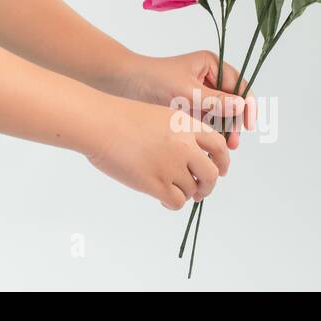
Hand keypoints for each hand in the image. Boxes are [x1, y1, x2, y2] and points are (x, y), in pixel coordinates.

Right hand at [85, 95, 230, 209]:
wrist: (98, 123)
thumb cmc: (119, 117)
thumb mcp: (158, 116)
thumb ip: (179, 134)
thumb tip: (192, 161)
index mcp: (185, 124)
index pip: (219, 145)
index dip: (222, 161)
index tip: (220, 170)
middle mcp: (184, 145)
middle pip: (211, 174)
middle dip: (208, 185)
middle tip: (199, 190)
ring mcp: (171, 165)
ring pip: (192, 190)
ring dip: (184, 193)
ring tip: (169, 190)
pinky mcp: (155, 183)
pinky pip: (177, 201)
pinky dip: (172, 203)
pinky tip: (162, 199)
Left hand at [114, 50, 255, 150]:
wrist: (123, 83)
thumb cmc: (154, 79)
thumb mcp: (186, 91)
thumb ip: (214, 100)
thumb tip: (241, 106)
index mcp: (212, 64)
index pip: (240, 85)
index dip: (248, 105)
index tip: (249, 124)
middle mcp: (209, 77)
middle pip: (233, 102)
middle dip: (235, 122)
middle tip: (233, 142)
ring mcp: (200, 92)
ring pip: (221, 113)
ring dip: (225, 129)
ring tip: (225, 148)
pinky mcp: (190, 106)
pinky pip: (208, 119)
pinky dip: (212, 131)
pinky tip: (212, 145)